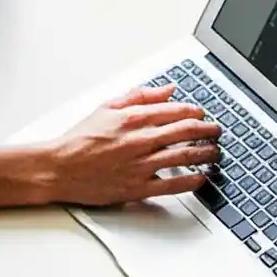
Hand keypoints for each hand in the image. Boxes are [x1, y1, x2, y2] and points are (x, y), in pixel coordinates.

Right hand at [48, 84, 220, 206]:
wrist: (58, 167)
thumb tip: (168, 88)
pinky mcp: (137, 187)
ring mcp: (140, 165)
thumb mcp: (108, 106)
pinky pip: (172, 185)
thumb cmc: (80, 139)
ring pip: (184, 156)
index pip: (176, 110)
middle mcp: (140, 140)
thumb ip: (141, 95)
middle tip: (217, 131)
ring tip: (215, 152)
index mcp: (134, 118)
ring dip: (206, 153)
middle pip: (187, 132)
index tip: (202, 114)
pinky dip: (191, 180)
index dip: (195, 111)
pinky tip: (201, 177)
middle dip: (208, 130)